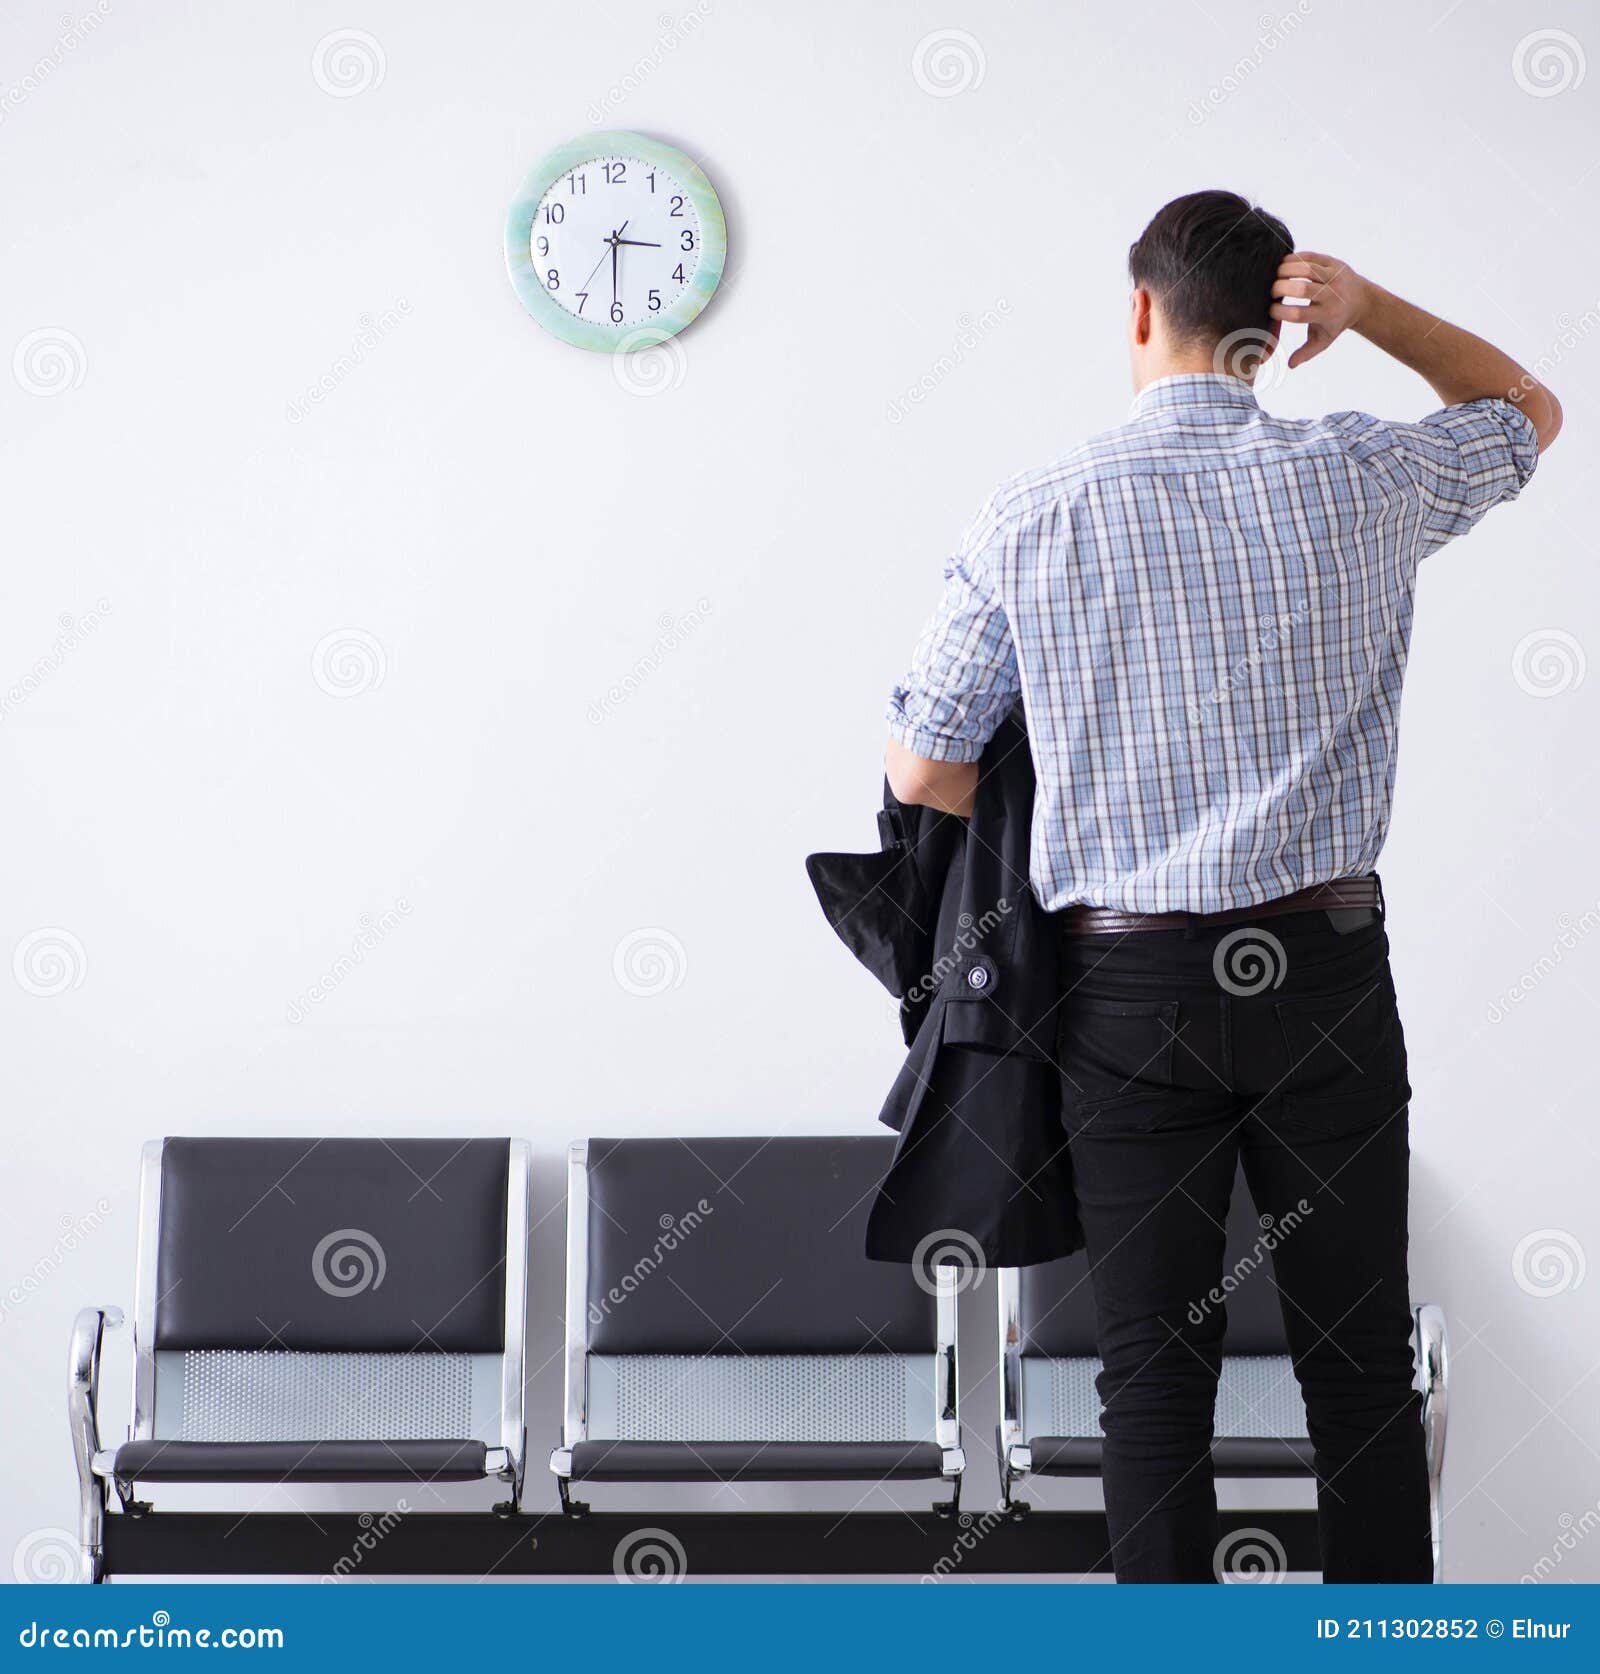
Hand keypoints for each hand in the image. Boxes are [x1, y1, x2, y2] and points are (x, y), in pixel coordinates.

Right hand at [1271, 252, 1371, 368]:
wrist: (1361, 300)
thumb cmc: (1335, 322)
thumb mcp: (1323, 340)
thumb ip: (1306, 352)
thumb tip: (1291, 364)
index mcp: (1327, 315)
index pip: (1298, 314)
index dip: (1279, 311)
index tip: (1271, 310)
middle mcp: (1332, 295)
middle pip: (1303, 289)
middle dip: (1280, 288)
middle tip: (1272, 291)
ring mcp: (1334, 276)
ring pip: (1307, 268)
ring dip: (1285, 270)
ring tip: (1275, 276)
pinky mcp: (1334, 262)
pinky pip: (1312, 256)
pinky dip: (1294, 258)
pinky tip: (1284, 264)